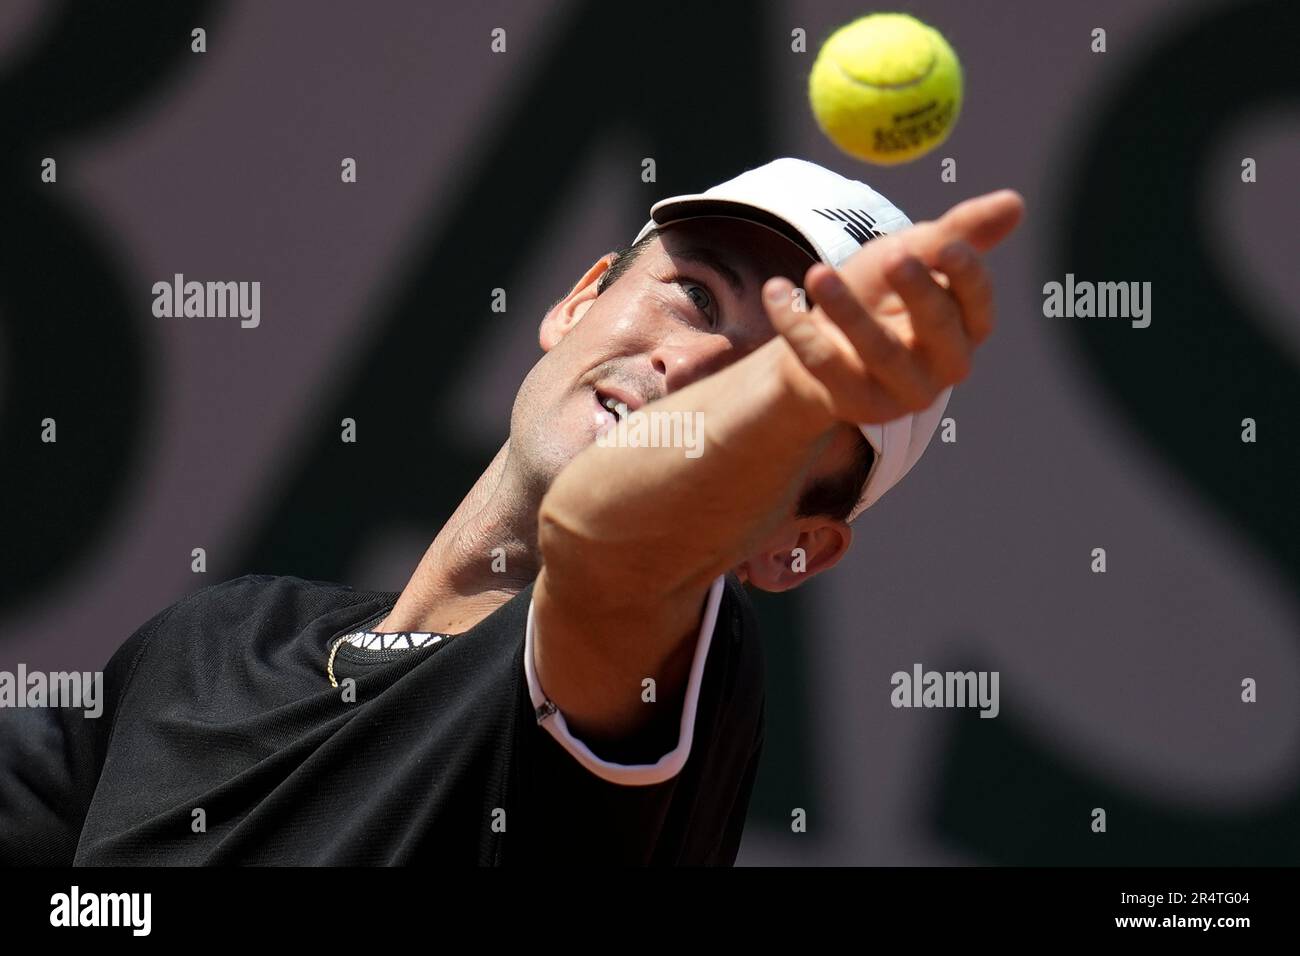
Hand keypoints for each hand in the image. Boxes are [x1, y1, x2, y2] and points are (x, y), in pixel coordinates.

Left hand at [763, 189, 1024, 424]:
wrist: (820, 342)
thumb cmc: (878, 294)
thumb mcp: (912, 254)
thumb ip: (957, 233)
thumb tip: (1015, 202)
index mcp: (967, 327)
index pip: (977, 304)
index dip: (965, 276)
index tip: (945, 244)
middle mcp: (944, 365)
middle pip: (937, 328)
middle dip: (916, 290)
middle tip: (894, 254)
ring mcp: (903, 392)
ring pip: (878, 351)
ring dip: (846, 309)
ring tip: (816, 271)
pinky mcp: (857, 406)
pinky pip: (825, 365)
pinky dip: (796, 326)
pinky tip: (776, 291)